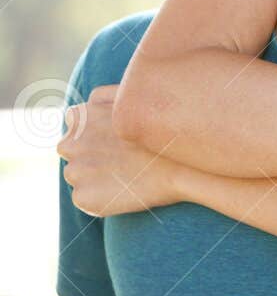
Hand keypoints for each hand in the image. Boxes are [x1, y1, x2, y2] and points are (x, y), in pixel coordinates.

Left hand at [58, 85, 185, 214]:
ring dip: (96, 176)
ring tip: (129, 176)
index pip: (75, 123)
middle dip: (90, 154)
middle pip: (71, 149)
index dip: (95, 131)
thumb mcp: (135, 96)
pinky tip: (128, 191)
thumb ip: (105, 96)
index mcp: (80, 117)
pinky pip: (87, 199)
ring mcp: (76, 172)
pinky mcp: (84, 197)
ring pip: (78, 175)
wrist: (185, 164)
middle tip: (123, 160)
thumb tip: (90, 100)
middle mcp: (70, 143)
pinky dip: (103, 198)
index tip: (116, 138)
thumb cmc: (167, 127)